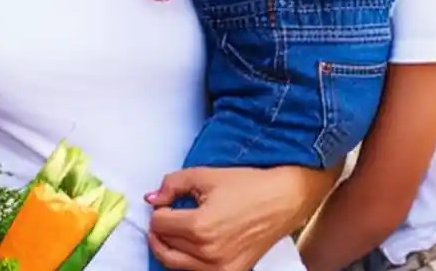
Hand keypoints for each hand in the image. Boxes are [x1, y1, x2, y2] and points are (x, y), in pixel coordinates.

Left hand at [145, 167, 309, 270]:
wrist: (283, 199)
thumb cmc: (249, 186)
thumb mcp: (205, 175)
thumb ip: (171, 184)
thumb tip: (152, 198)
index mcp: (200, 227)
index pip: (158, 224)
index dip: (159, 209)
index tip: (168, 203)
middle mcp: (208, 253)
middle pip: (164, 245)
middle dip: (161, 228)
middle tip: (168, 215)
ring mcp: (219, 268)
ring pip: (174, 263)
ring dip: (170, 246)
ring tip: (177, 230)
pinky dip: (187, 261)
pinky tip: (194, 245)